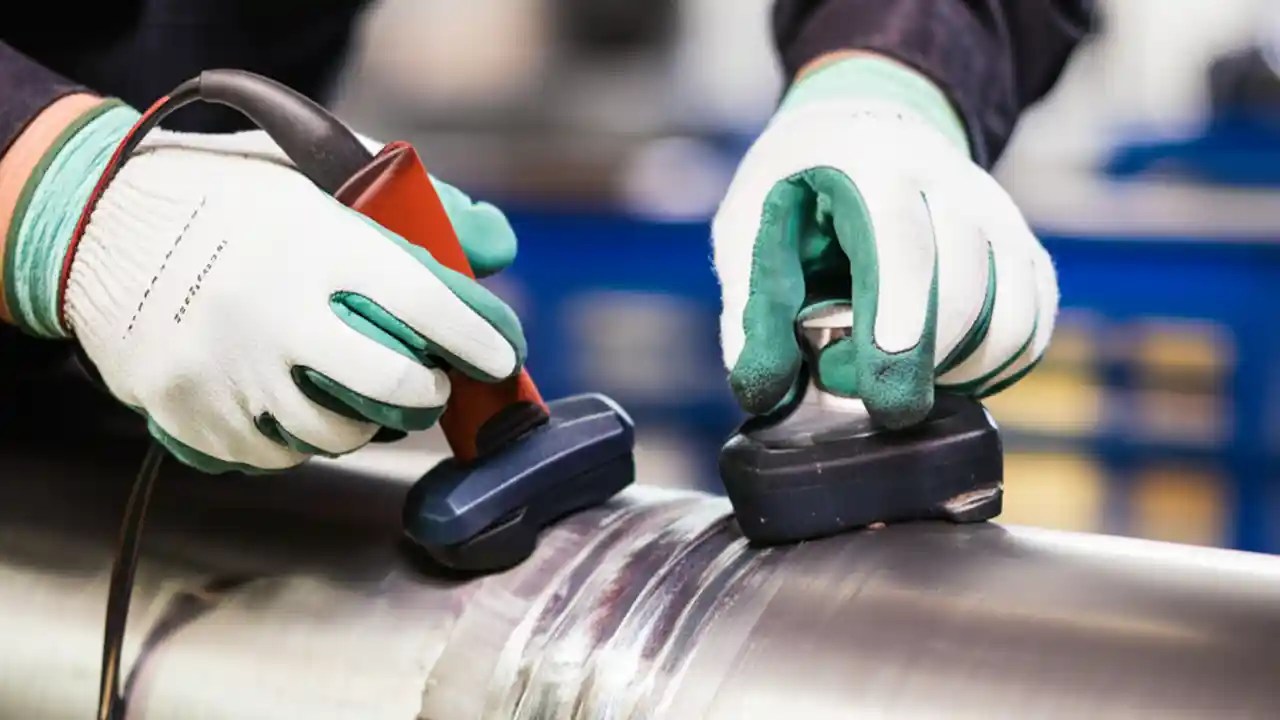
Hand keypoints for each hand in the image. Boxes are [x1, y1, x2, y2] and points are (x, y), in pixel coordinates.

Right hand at [6, 103, 523, 471]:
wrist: (99, 228)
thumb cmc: (232, 199)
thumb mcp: (322, 171)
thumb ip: (417, 206)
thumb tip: (496, 251)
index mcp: (314, 241)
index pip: (426, 303)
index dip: (479, 337)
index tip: (500, 355)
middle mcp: (273, 311)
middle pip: (390, 388)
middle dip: (427, 393)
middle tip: (429, 382)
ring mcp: (228, 370)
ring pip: (336, 434)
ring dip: (364, 420)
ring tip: (358, 389)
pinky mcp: (192, 414)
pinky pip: (275, 455)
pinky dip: (297, 436)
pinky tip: (294, 400)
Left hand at [714, 56, 1056, 427]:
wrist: (863, 126)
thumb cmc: (796, 187)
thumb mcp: (745, 228)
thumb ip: (751, 310)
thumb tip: (765, 393)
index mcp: (870, 166)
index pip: (901, 243)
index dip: (900, 323)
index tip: (884, 395)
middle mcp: (948, 182)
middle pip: (962, 284)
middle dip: (923, 362)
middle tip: (869, 399)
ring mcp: (994, 214)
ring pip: (1010, 310)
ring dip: (959, 368)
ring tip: (897, 376)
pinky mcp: (1020, 247)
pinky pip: (1031, 322)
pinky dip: (995, 364)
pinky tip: (944, 372)